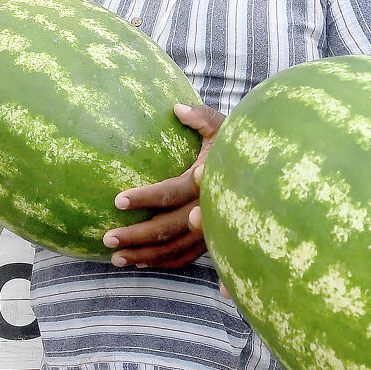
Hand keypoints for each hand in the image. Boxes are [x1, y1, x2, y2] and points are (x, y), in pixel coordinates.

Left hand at [104, 102, 224, 268]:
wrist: (263, 175)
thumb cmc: (236, 146)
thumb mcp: (224, 127)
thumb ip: (201, 116)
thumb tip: (176, 107)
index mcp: (208, 182)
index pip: (171, 192)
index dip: (145, 198)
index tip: (118, 201)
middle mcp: (210, 211)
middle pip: (168, 228)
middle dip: (136, 236)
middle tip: (107, 237)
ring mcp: (212, 231)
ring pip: (174, 249)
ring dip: (144, 255)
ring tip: (115, 257)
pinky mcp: (212, 242)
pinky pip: (185, 257)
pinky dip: (163, 262)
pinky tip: (140, 261)